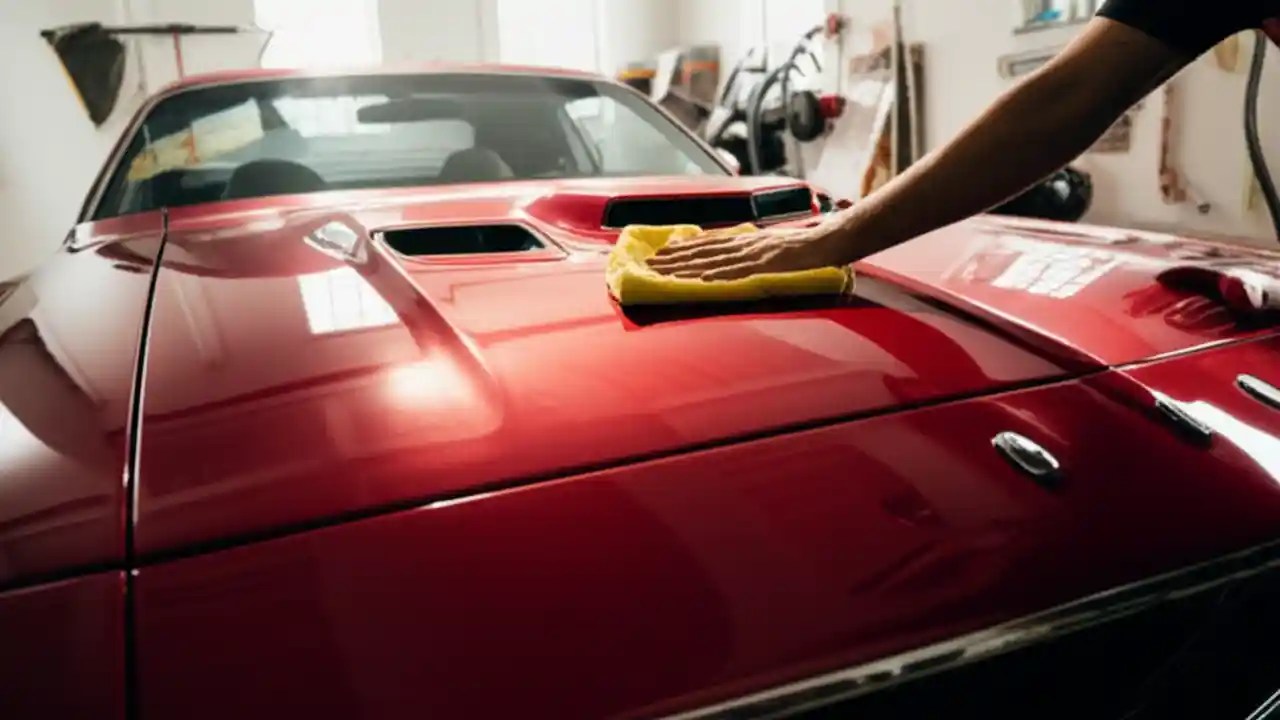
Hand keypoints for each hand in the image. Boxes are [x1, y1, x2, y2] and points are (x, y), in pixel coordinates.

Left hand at [646, 224, 853, 280]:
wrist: (830, 241)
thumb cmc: (804, 247)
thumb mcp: (770, 246)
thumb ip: (749, 252)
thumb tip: (727, 261)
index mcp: (746, 241)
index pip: (706, 244)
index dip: (681, 249)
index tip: (659, 253)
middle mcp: (745, 245)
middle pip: (702, 251)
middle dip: (674, 259)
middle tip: (649, 264)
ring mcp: (755, 255)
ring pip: (713, 261)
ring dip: (686, 267)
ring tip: (662, 272)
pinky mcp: (767, 267)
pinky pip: (739, 272)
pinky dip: (719, 275)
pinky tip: (701, 279)